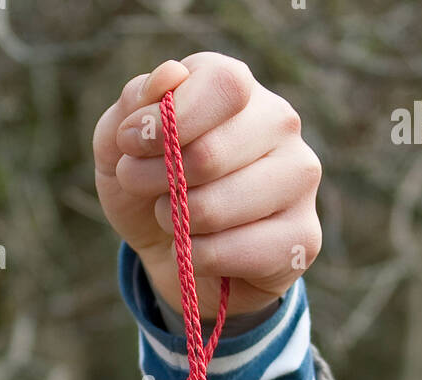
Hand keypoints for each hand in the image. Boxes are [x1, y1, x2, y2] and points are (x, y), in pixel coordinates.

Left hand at [94, 52, 321, 319]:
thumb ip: (132, 104)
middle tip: (142, 189)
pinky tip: (201, 252)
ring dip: (178, 223)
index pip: (223, 86)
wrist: (169, 252)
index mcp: (237, 87)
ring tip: (175, 220)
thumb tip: (169, 77)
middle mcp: (280, 124)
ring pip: (218, 209)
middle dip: (159, 181)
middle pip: (211, 155)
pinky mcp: (303, 237)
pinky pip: (235, 254)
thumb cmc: (148, 187)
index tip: (130, 145)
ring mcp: (298, 180)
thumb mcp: (118, 143)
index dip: (169, 121)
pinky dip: (199, 259)